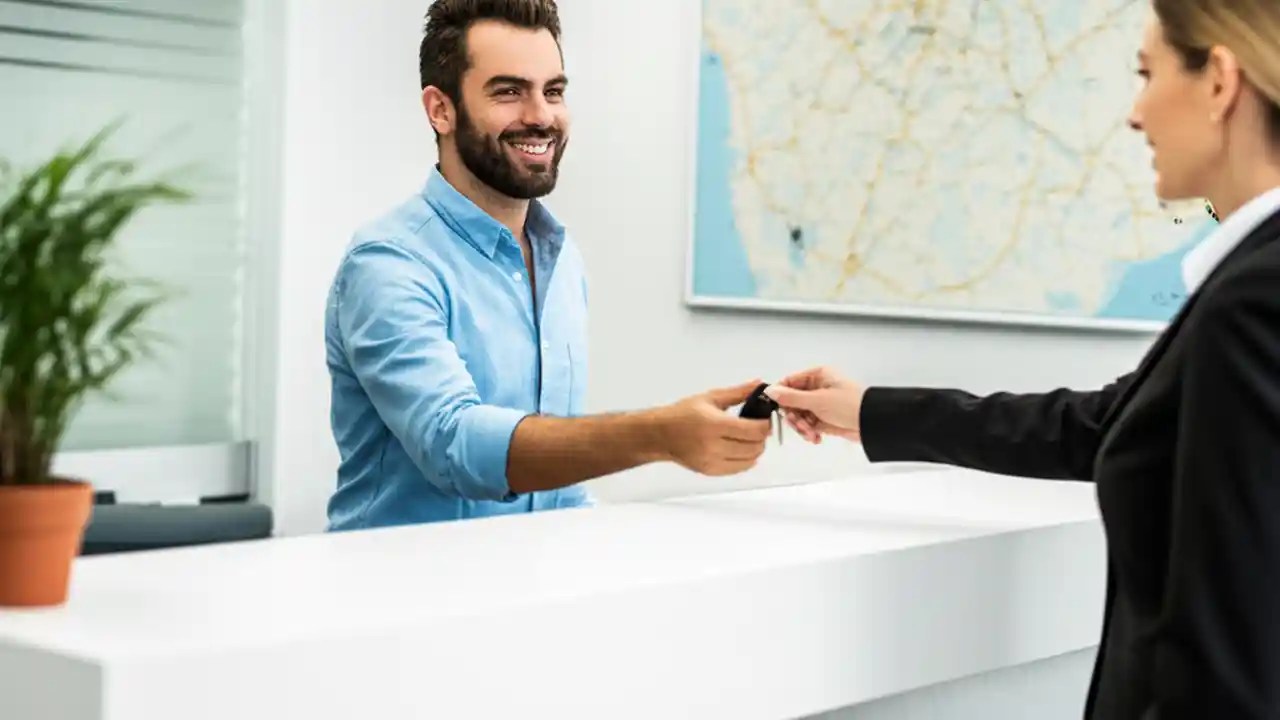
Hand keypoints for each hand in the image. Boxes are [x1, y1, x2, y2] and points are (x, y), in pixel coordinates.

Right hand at [653, 380, 771, 475]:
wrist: (661, 434)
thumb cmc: (684, 413)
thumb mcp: (711, 398)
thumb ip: (738, 393)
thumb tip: (760, 384)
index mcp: (715, 424)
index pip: (753, 431)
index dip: (765, 425)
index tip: (764, 419)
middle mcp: (714, 446)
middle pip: (754, 447)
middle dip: (761, 437)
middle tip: (757, 428)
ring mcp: (712, 461)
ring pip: (750, 460)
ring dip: (755, 449)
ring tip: (749, 438)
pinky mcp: (710, 471)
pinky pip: (738, 469)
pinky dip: (746, 460)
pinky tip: (741, 449)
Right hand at [763, 367, 864, 443]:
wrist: (872, 424)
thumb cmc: (849, 405)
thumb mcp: (817, 400)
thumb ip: (791, 397)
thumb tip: (769, 391)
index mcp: (817, 376)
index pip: (789, 382)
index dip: (781, 396)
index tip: (776, 408)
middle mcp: (817, 387)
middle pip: (792, 402)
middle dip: (794, 417)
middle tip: (801, 426)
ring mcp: (821, 404)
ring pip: (799, 416)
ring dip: (802, 428)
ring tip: (811, 435)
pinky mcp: (825, 418)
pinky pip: (808, 425)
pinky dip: (809, 433)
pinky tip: (816, 438)